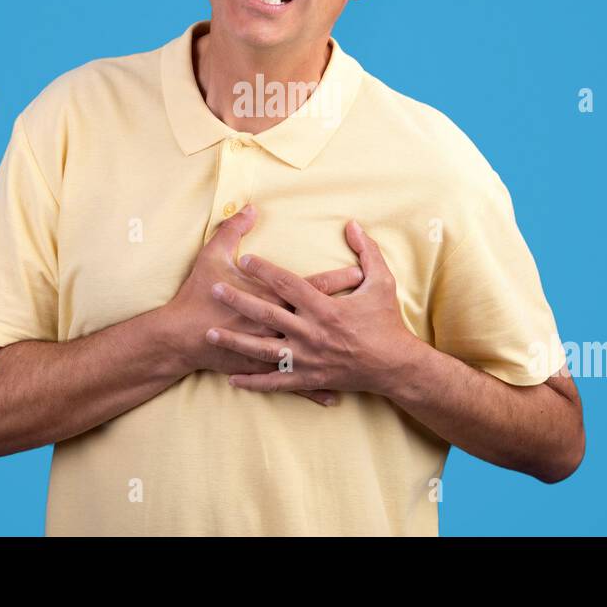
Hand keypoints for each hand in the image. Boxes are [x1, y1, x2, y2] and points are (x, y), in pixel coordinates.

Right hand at [162, 203, 362, 406]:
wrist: (181, 337)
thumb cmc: (198, 295)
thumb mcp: (213, 255)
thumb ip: (234, 230)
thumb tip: (251, 208)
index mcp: (273, 298)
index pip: (312, 286)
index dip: (338, 278)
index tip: (360, 271)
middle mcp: (279, 325)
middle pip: (321, 316)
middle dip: (349, 309)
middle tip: (373, 306)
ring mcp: (273, 351)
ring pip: (314, 353)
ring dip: (338, 352)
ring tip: (365, 352)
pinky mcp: (264, 371)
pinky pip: (293, 384)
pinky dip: (314, 392)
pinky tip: (335, 397)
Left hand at [205, 219, 419, 396]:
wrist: (395, 367)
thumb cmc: (387, 323)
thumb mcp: (382, 282)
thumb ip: (367, 252)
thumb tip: (353, 225)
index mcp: (325, 309)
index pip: (287, 283)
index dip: (264, 270)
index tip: (244, 258)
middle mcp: (311, 333)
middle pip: (267, 314)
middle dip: (238, 300)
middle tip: (214, 289)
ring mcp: (307, 359)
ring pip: (263, 350)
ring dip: (235, 341)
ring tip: (211, 333)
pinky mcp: (309, 378)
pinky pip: (276, 382)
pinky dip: (254, 381)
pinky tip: (232, 379)